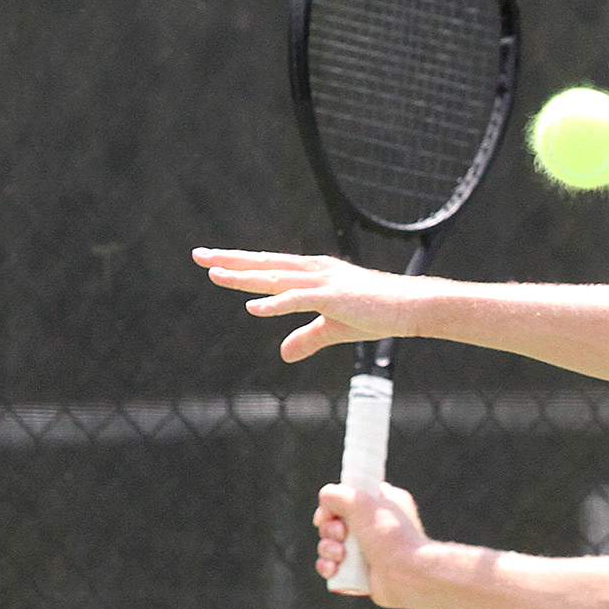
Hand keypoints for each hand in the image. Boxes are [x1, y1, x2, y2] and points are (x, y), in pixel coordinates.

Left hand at [192, 248, 423, 361]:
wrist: (410, 307)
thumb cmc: (377, 314)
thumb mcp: (334, 330)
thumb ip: (307, 339)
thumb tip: (283, 353)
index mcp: (313, 275)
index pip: (269, 267)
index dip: (240, 264)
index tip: (213, 261)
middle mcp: (314, 272)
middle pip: (265, 264)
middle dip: (231, 260)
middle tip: (199, 255)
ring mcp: (323, 283)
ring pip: (275, 278)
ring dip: (245, 277)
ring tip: (216, 275)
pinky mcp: (333, 297)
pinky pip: (298, 300)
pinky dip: (275, 303)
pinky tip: (253, 308)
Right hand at [313, 481, 429, 598]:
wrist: (408, 576)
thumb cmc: (390, 537)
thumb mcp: (362, 502)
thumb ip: (337, 494)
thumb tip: (325, 503)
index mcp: (383, 503)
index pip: (350, 496)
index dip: (335, 503)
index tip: (331, 511)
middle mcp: (375, 526)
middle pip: (334, 521)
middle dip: (330, 528)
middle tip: (342, 534)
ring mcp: (367, 550)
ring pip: (330, 544)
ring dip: (328, 549)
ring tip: (341, 555)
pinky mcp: (359, 572)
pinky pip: (332, 566)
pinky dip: (328, 567)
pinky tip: (334, 569)